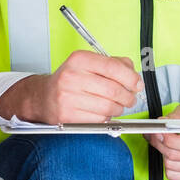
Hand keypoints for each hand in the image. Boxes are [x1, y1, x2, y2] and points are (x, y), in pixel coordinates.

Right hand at [0, 50, 143, 123]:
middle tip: (130, 98)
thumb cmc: (69, 80)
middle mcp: (72, 77)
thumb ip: (113, 64)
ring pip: (108, 107)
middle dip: (128, 97)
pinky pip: (99, 119)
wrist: (42, 97)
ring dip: (119, 109)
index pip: (114, 67)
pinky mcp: (68, 115)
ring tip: (118, 106)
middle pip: (113, 90)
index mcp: (80, 60)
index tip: (137, 84)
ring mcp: (68, 97)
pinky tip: (104, 112)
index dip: (131, 78)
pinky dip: (107, 117)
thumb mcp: (88, 64)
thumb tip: (133, 73)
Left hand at [146, 104, 179, 179]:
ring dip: (163, 154)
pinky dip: (167, 166)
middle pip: (175, 156)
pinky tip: (173, 156)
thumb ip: (176, 116)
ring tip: (165, 144)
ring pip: (170, 166)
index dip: (168, 139)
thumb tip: (161, 124)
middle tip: (156, 135)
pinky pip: (173, 176)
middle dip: (160, 144)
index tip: (159, 131)